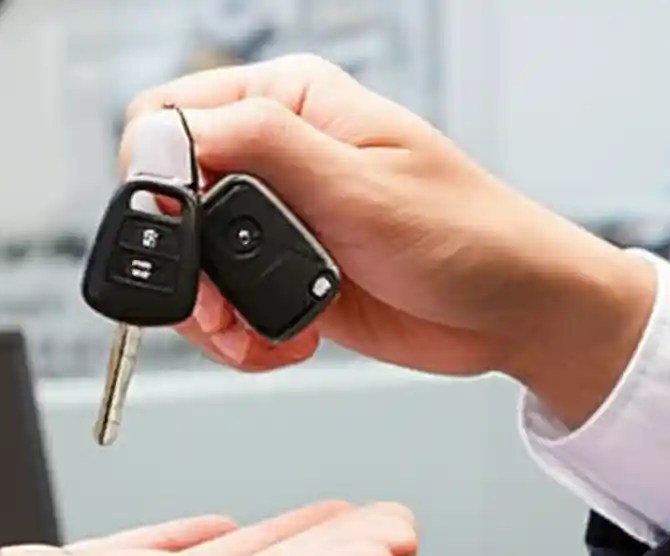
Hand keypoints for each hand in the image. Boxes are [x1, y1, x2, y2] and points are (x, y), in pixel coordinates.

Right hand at [124, 55, 657, 426]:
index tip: (185, 234)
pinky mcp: (283, 272)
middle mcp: (275, 154)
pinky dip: (239, 336)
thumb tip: (170, 133)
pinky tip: (285, 339)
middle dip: (185, 265)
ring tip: (254, 332)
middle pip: (167, 198)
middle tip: (218, 306)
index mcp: (290, 103)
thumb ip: (263, 147)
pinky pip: (222, 305)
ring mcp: (277, 218)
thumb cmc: (467, 234)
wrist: (513, 312)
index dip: (157, 176)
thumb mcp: (360, 184)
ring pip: (186, 262)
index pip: (168, 116)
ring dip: (211, 312)